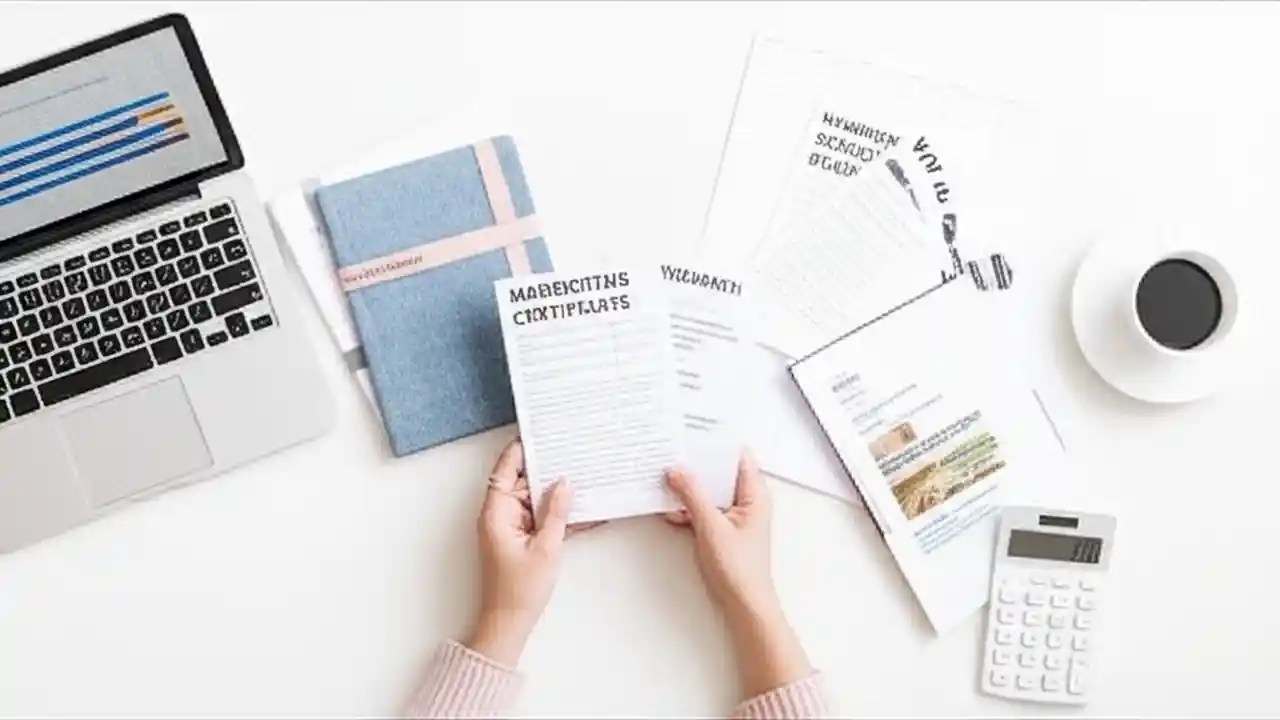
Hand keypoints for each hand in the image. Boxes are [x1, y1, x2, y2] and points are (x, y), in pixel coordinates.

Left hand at [465, 439, 601, 665]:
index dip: (522, 448)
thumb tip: (563, 483)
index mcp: (496, 512)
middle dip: (548, 470)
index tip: (540, 432)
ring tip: (583, 479)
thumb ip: (556, 511)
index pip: (506, 468)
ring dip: (557, 494)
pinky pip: (539, 517)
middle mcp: (499, 515)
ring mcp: (509, 526)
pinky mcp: (520, 537)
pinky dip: (556, 514)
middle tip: (573, 455)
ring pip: (535, 499)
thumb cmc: (519, 591)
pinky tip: (580, 510)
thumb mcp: (546, 547)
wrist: (509, 623)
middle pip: (524, 481)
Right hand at [664, 452, 812, 695]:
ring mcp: (735, 516)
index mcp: (755, 494)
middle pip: (719, 472)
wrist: (745, 606)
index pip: (736, 455)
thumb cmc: (739, 570)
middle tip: (672, 453)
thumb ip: (692, 495)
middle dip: (695, 465)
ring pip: (709, 491)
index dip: (715, 442)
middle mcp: (748, 501)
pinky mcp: (722, 530)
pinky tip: (670, 510)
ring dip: (688, 489)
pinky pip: (703, 509)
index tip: (692, 432)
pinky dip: (688, 508)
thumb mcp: (710, 526)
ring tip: (665, 480)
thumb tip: (677, 470)